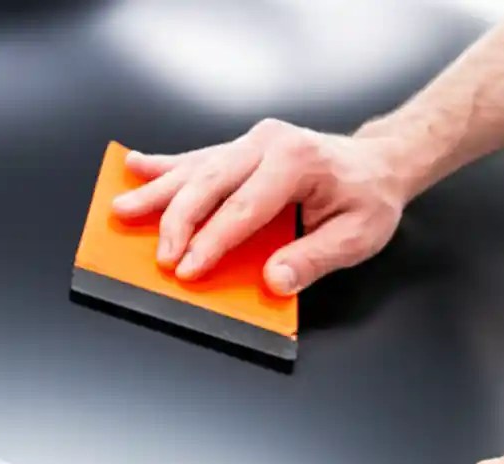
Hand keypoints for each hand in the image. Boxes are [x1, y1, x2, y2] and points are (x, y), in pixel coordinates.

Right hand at [111, 119, 408, 294]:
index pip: (244, 208)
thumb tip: (274, 281)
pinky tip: (136, 166)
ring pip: (196, 168)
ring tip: (122, 208)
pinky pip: (200, 159)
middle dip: (178, 221)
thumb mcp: (357, 236)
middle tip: (160, 257)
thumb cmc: (369, 197)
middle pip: (210, 183)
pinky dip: (167, 166)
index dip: (212, 242)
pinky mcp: (244, 148)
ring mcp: (253, 141)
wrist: (380, 164)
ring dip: (157, 191)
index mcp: (296, 161)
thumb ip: (313, 260)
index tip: (187, 269)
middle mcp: (269, 143)